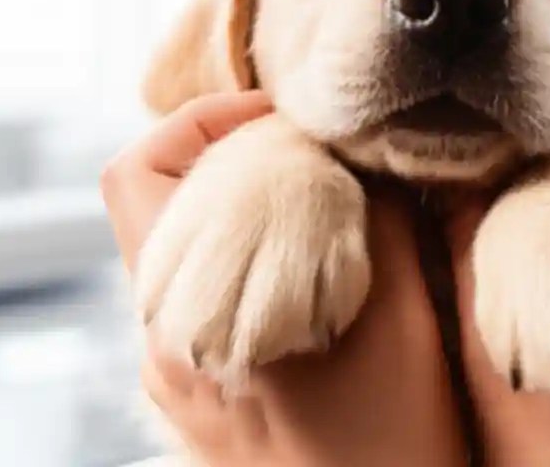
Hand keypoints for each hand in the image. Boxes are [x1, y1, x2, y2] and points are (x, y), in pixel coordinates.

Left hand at [101, 92, 465, 466]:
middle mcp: (166, 344)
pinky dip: (245, 260)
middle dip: (224, 155)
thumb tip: (359, 144)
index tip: (287, 116)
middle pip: (153, 203)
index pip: (143, 172)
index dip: (207, 118)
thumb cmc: (400, 446)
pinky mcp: (196, 401)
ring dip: (237, 207)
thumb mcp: (406, 317)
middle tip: (306, 148)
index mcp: (197, 315)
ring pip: (178, 249)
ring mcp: (175, 378)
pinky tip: (312, 274)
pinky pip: (200, 297)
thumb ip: (374, 214)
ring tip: (318, 206)